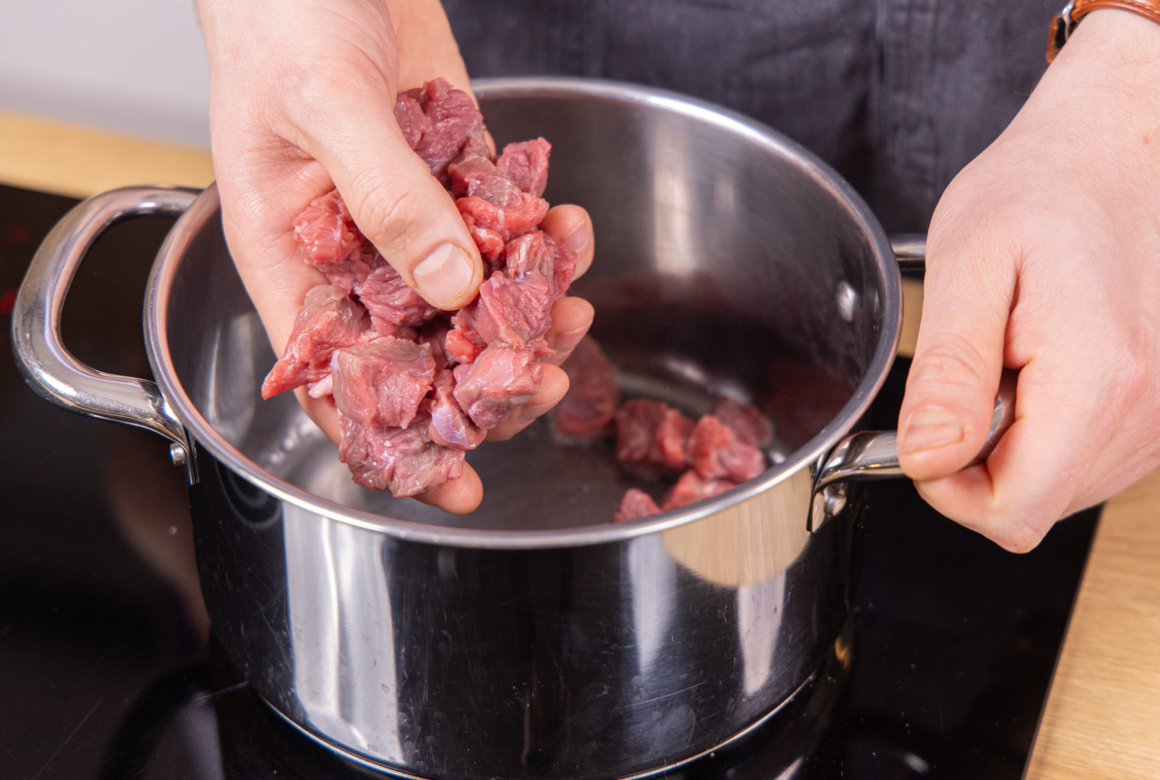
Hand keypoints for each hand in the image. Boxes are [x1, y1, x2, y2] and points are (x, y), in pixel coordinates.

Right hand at [196, 0, 595, 512]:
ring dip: (529, 315)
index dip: (393, 444)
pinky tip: (568, 233)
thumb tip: (452, 287)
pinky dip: (543, 242)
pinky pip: (508, 231)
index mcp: (293, 257)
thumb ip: (387, 200)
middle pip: (423, 352)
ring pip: (477, 299)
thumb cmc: (282, 17)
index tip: (454, 484)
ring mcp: (415, 217)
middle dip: (486, 379)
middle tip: (542, 385)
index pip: (337, 381)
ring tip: (571, 307)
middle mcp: (358, 252)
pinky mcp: (461, 176)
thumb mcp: (322, 106)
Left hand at [898, 10, 1159, 550]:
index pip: (1012, 513)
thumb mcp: (967, 267)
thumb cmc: (1040, 191)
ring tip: (1008, 357)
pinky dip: (1043, 430)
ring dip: (1010, 443)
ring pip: (1054, 489)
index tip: (924, 434)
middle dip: (975, 462)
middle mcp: (1148, 411)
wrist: (1114, 151)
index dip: (947, 490)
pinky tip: (1036, 366)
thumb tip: (926, 461)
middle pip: (1032, 507)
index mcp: (1097, 381)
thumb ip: (947, 375)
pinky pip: (1081, 462)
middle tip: (969, 373)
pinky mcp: (1158, 410)